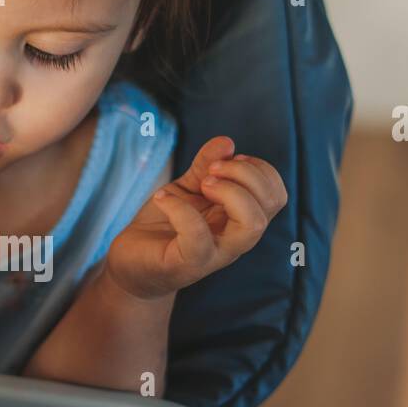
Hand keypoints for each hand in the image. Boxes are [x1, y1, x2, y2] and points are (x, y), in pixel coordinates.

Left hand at [107, 137, 287, 299]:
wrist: (132, 263)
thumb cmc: (164, 226)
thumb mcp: (186, 188)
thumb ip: (206, 166)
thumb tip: (226, 142)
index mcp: (240, 219)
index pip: (276, 193)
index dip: (257, 169)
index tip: (225, 161)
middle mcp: (235, 238)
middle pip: (270, 204)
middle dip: (244, 174)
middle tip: (210, 173)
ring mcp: (214, 254)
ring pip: (252, 224)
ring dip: (229, 192)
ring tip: (201, 184)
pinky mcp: (187, 264)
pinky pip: (197, 235)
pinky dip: (180, 208)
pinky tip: (162, 198)